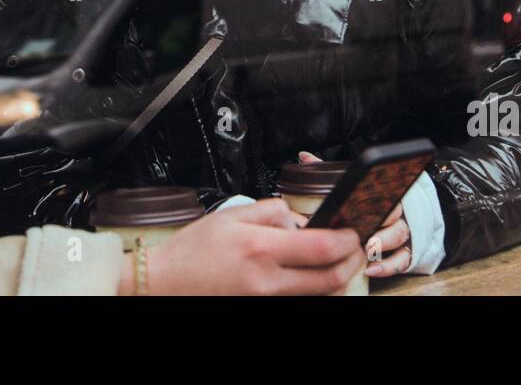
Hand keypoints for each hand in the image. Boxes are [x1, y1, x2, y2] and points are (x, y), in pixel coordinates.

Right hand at [122, 198, 363, 294]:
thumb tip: (302, 221)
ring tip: (338, 259)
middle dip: (353, 261)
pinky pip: (299, 300)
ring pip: (320, 294)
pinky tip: (313, 274)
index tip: (352, 230)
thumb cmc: (193, 249)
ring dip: (337, 277)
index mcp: (260, 249)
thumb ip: (273, 211)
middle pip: (330, 278)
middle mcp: (266, 282)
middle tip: (356, 247)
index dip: (347, 240)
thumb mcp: (233, 214)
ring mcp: (265, 302)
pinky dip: (314, 289)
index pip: (323, 248)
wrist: (164, 284)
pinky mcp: (262, 309)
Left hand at [297, 150, 411, 278]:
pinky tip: (371, 269)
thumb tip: (305, 157)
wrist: (388, 220)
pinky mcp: (403, 255)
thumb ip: (327, 172)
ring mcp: (399, 235)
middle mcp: (395, 214)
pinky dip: (387, 266)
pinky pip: (401, 261)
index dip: (378, 201)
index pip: (386, 194)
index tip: (364, 206)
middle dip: (380, 225)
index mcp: (383, 195)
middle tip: (363, 234)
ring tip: (366, 251)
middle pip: (394, 217)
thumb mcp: (345, 187)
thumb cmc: (362, 204)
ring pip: (398, 237)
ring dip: (381, 245)